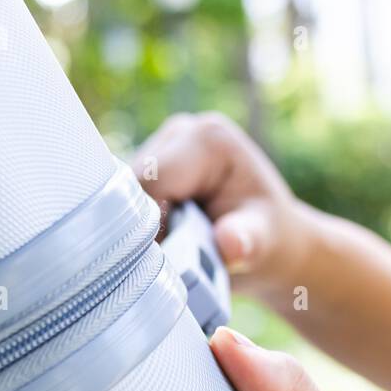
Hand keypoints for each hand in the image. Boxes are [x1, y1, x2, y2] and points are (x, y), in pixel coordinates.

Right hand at [132, 112, 313, 306]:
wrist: (266, 237)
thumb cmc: (265, 237)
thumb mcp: (263, 242)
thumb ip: (246, 241)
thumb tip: (231, 245)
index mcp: (207, 139)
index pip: (152, 180)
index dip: (150, 223)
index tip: (166, 258)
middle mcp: (179, 132)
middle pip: (132, 184)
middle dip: (143, 225)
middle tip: (169, 258)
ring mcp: (162, 146)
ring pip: (124, 194)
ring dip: (138, 227)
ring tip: (172, 248)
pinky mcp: (150, 167)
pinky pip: (125, 199)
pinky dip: (136, 226)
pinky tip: (162, 240)